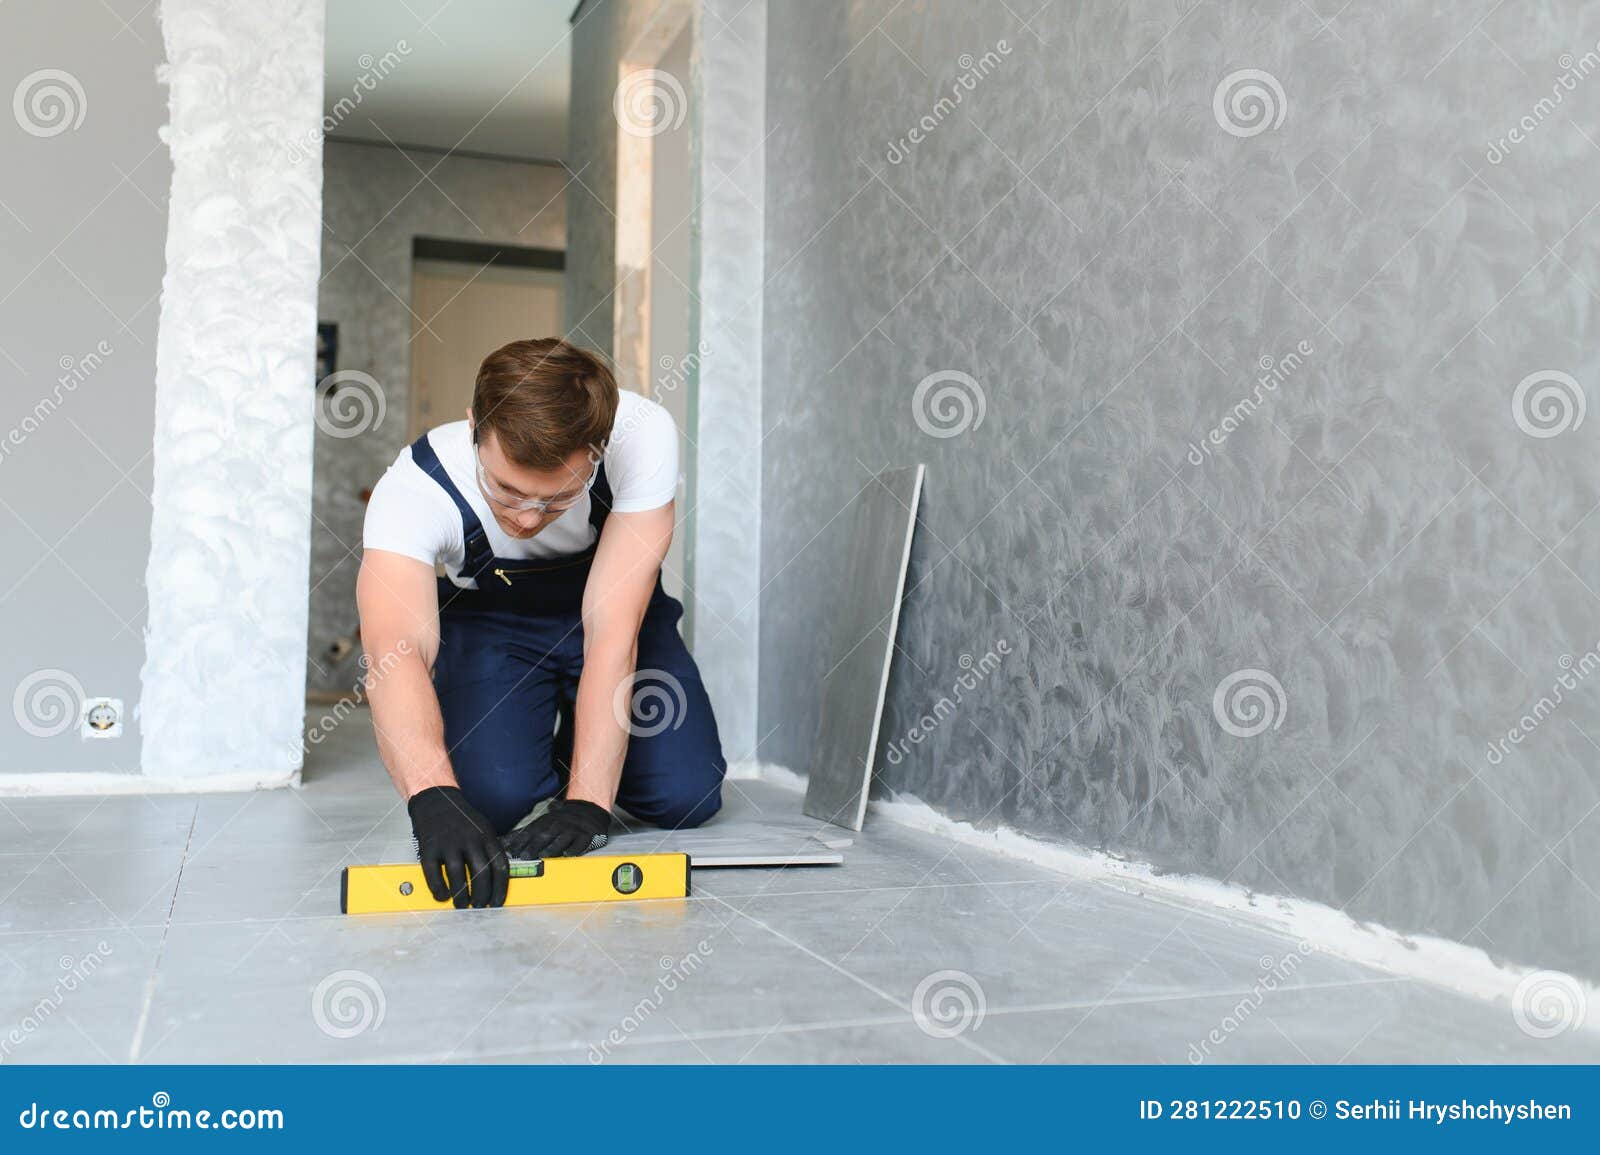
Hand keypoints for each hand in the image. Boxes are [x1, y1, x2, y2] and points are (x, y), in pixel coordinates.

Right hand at [407, 786, 508, 908]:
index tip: (498, 902)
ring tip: (462, 904)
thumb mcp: (482, 828)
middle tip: (480, 905)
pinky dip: (439, 889)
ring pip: (458, 877)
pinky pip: (434, 874)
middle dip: (482, 895)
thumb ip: (490, 850)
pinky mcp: (429, 847)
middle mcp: (469, 839)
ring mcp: (448, 843)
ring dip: (461, 896)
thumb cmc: (461, 819)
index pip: (500, 866)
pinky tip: (443, 896)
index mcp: (486, 835)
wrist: (436, 799)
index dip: (500, 888)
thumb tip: (498, 879)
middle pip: (481, 873)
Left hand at [503, 799, 611, 858]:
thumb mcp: (542, 825)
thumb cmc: (561, 823)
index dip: (520, 841)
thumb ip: (522, 835)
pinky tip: (568, 854)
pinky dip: (576, 848)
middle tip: (524, 855)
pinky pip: (582, 842)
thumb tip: (499, 842)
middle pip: (545, 834)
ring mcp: (574, 829)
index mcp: (546, 822)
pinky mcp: (588, 836)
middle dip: (534, 845)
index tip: (510, 851)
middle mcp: (559, 824)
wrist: (590, 813)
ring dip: (553, 847)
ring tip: (544, 855)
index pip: (531, 831)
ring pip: (562, 837)